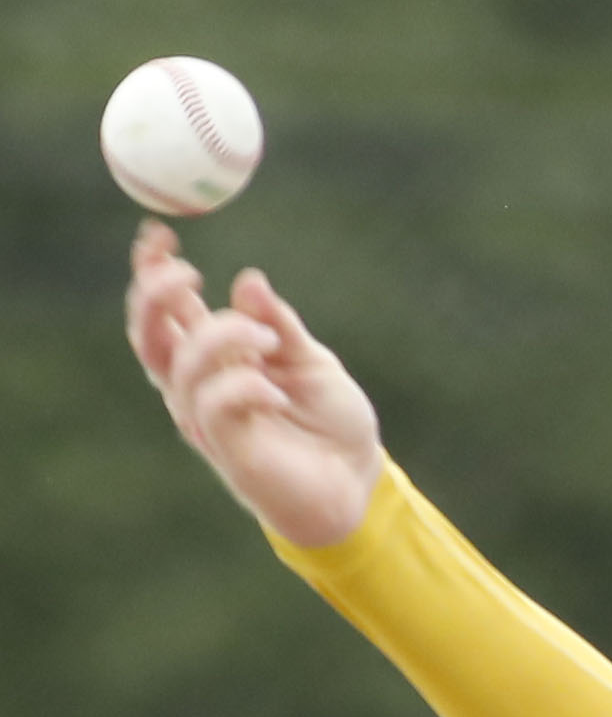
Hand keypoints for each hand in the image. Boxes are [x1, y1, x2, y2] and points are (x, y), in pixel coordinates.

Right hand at [124, 223, 382, 550]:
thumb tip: (249, 279)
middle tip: (189, 273)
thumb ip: (277, 324)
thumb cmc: (331, 422)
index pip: (169, 312)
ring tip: (267, 342)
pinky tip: (276, 394)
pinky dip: (243, 386)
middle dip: (156, 297)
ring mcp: (207, 418)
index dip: (152, 272)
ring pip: (181, 366)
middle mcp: (200, 387)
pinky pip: (213, 405)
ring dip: (222, 340)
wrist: (358, 482)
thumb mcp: (311, 360)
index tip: (158, 234)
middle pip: (149, 336)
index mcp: (217, 359)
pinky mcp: (225, 448)